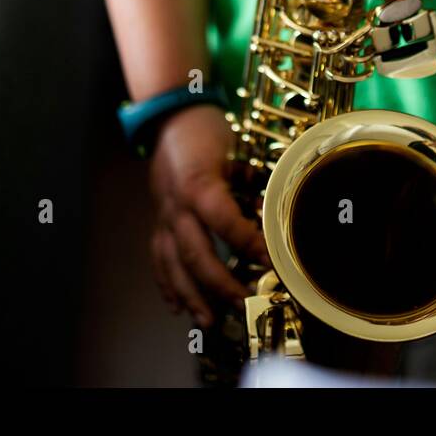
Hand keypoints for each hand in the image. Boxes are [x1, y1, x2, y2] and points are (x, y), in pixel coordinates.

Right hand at [147, 104, 267, 327]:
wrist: (170, 116)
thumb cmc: (206, 130)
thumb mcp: (237, 149)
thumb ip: (253, 182)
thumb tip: (278, 211)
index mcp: (199, 184)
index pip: (226, 222)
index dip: (250, 244)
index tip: (272, 261)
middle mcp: (177, 205)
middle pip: (197, 254)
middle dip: (221, 283)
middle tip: (244, 300)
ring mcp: (164, 215)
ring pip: (173, 264)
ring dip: (191, 295)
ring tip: (209, 319)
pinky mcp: (158, 219)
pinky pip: (158, 257)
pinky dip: (167, 283)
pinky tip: (176, 304)